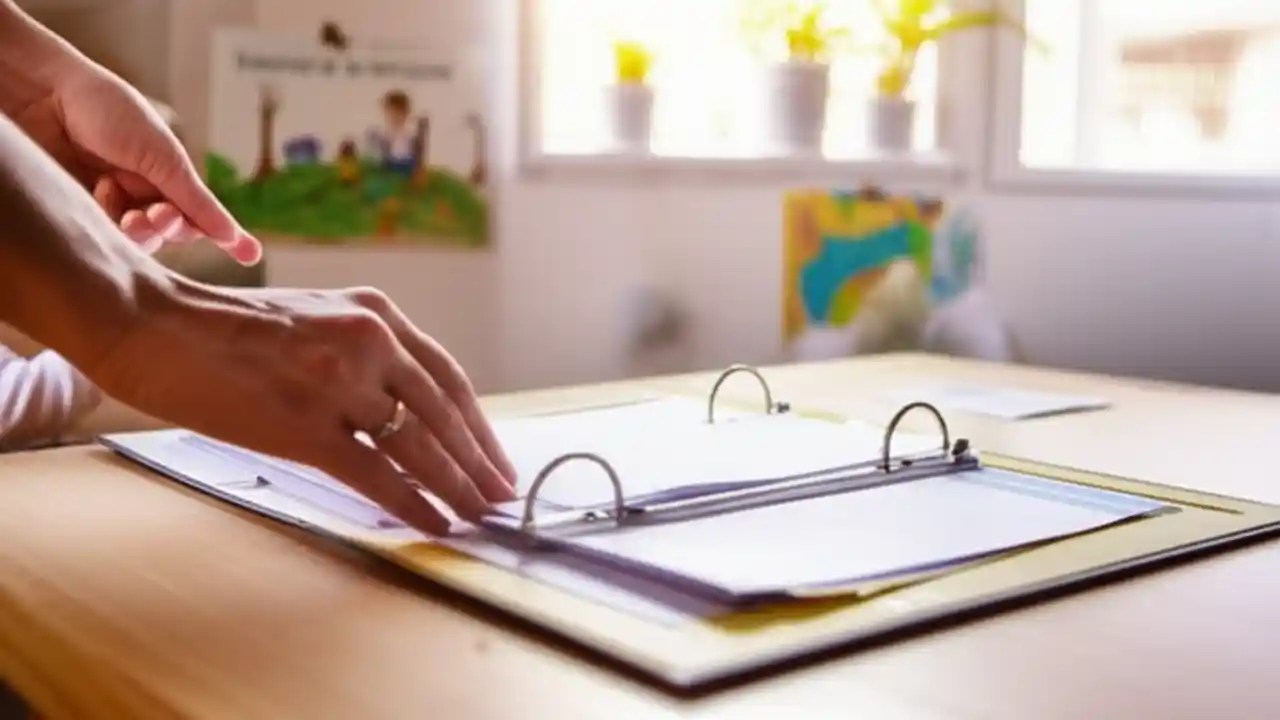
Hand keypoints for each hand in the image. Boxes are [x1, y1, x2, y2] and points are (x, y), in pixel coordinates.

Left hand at [7, 64, 261, 263]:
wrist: (47, 96)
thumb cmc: (108, 112)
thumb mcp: (163, 157)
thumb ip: (196, 200)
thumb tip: (232, 235)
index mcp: (169, 174)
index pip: (200, 214)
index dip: (222, 233)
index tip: (250, 254)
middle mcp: (144, 191)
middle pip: (173, 232)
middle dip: (173, 227)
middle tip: (160, 216)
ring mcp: (113, 201)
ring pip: (142, 239)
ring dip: (144, 232)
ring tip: (133, 216)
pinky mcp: (82, 208)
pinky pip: (108, 234)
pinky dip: (111, 223)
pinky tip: (101, 196)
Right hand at [90, 279, 516, 535]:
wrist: (152, 324)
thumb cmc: (226, 330)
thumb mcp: (315, 321)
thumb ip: (364, 355)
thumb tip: (407, 417)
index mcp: (374, 313)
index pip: (448, 377)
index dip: (479, 426)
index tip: (497, 459)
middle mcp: (368, 341)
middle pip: (444, 414)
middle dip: (479, 463)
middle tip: (503, 497)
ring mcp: (339, 382)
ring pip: (419, 446)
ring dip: (457, 487)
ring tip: (481, 516)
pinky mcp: (306, 425)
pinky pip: (377, 474)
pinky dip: (413, 503)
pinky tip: (436, 524)